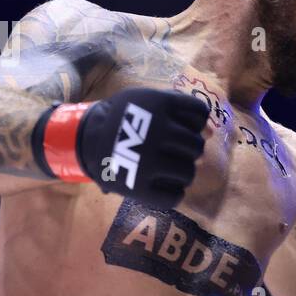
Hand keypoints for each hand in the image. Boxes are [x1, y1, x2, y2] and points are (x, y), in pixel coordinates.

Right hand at [38, 87, 210, 209]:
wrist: (84, 139)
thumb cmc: (123, 118)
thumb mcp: (147, 99)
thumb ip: (178, 108)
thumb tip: (211, 131)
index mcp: (160, 104)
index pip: (199, 113)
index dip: (193, 122)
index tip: (179, 127)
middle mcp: (157, 130)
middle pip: (197, 146)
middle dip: (188, 150)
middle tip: (171, 151)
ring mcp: (149, 160)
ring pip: (189, 172)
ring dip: (181, 172)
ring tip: (166, 169)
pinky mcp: (140, 187)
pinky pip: (175, 197)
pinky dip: (173, 194)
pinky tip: (161, 185)